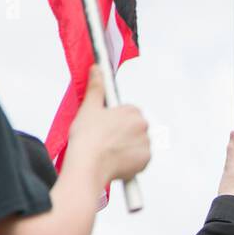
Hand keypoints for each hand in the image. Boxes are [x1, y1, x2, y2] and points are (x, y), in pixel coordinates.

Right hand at [67, 66, 150, 184]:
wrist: (89, 165)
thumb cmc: (87, 138)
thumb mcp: (89, 108)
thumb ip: (96, 87)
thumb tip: (97, 69)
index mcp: (132, 111)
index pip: (129, 112)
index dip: (116, 120)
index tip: (106, 127)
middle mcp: (143, 127)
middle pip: (135, 128)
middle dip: (124, 133)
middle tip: (106, 140)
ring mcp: (146, 145)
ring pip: (138, 144)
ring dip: (128, 147)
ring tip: (109, 152)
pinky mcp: (146, 161)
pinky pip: (140, 160)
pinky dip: (131, 161)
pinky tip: (116, 161)